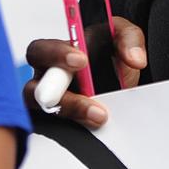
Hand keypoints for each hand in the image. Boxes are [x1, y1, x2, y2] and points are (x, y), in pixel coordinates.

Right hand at [23, 17, 147, 127]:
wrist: (119, 80)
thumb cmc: (109, 54)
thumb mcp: (122, 37)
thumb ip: (128, 39)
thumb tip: (135, 58)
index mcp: (56, 53)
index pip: (40, 51)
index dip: (55, 55)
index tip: (82, 60)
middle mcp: (47, 80)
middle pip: (34, 89)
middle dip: (59, 93)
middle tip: (90, 94)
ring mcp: (51, 106)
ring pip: (46, 114)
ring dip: (73, 112)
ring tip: (100, 115)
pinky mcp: (61, 125)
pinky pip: (59, 132)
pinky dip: (78, 128)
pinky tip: (97, 127)